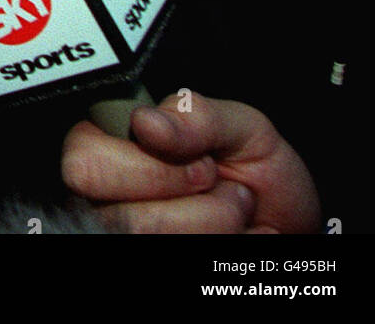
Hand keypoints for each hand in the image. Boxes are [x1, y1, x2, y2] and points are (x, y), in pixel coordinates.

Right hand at [61, 91, 319, 233]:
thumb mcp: (240, 127)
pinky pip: (179, 259)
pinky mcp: (151, 254)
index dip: (148, 168)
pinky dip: (223, 245)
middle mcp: (103, 199)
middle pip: (117, 216)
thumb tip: (145, 122)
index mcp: (105, 147)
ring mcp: (123, 233)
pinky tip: (231, 233)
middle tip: (214, 184)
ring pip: (152, 239)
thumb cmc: (256, 170)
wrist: (289, 223)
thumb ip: (194, 115)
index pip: (85, 162)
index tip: (199, 161)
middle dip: (188, 203)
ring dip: (212, 225)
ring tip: (231, 208)